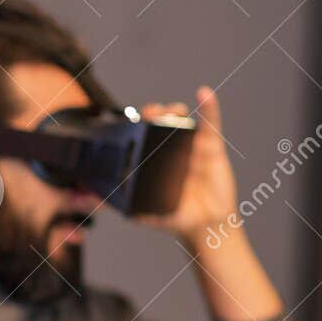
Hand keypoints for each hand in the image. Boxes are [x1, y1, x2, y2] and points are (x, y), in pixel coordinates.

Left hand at [134, 85, 238, 245]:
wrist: (207, 225)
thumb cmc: (178, 215)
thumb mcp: (151, 214)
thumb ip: (133, 209)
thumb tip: (109, 205)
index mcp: (154, 161)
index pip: (143, 137)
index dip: (137, 127)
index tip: (133, 122)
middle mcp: (171, 150)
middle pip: (161, 123)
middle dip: (154, 113)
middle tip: (151, 114)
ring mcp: (191, 146)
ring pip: (182, 120)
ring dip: (174, 110)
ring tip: (172, 111)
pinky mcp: (211, 147)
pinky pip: (211, 124)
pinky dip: (209, 107)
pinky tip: (204, 95)